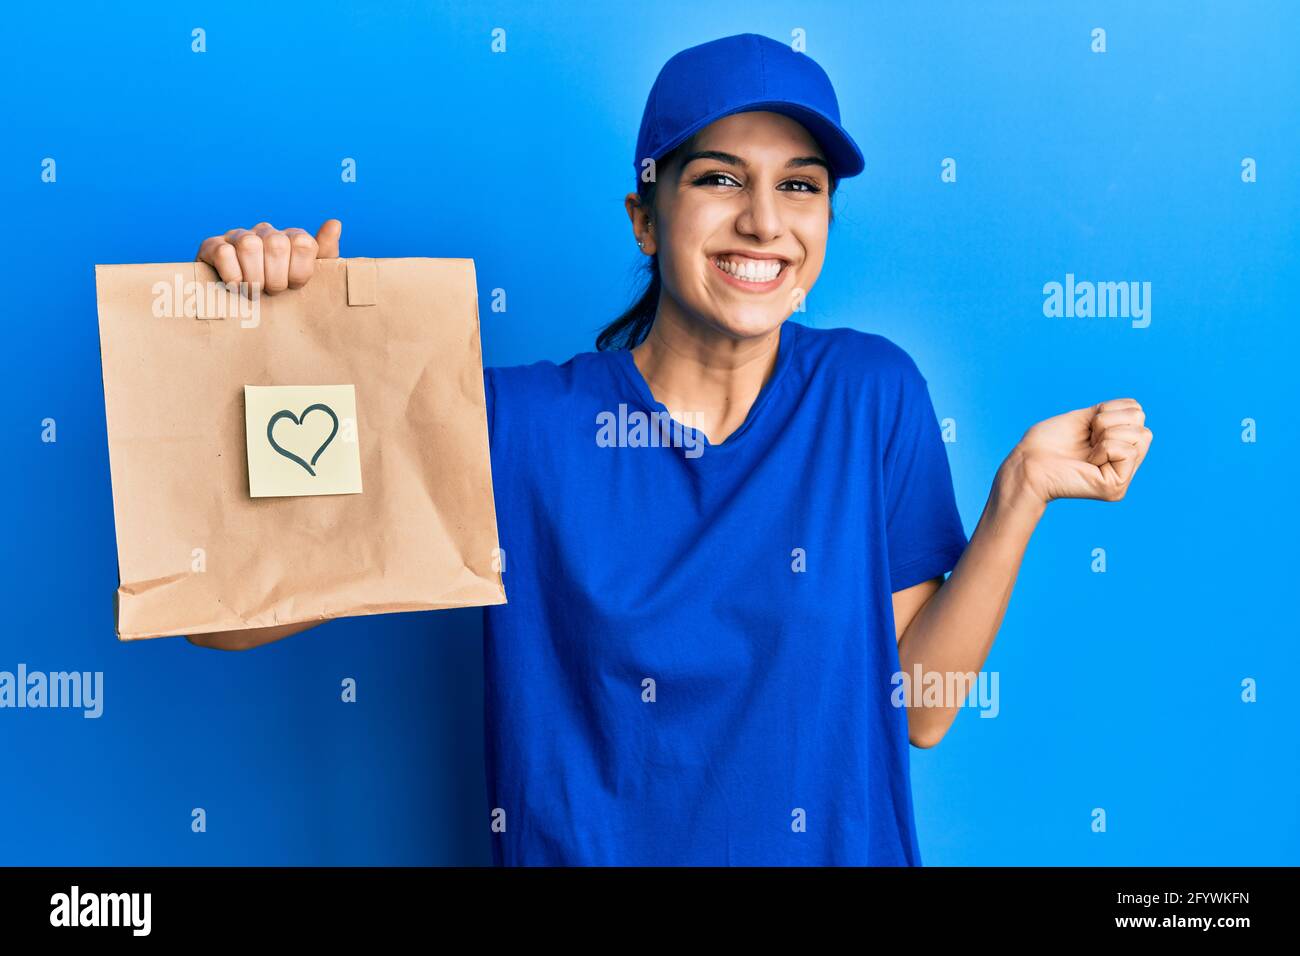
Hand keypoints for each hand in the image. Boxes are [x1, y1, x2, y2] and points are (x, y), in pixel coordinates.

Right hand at [195, 218, 341, 295]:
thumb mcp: (311, 278)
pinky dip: (232, 275)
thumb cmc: (282, 293)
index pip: (304, 243)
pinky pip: (223, 253)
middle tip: (272, 292)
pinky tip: (235, 287)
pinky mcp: (211, 246)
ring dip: (254, 278)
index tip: (294, 286)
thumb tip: (334, 223)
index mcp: (291, 237)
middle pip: (277, 245)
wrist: (242, 310)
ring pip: (249, 245)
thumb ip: (326, 252)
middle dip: (277, 279)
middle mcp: (265, 232)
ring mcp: (238, 236)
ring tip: (254, 292)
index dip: (300, 272)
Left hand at [1009, 398, 1152, 504]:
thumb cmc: (1046, 442)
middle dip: (1109, 420)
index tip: (1088, 425)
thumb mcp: (1084, 418)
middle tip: (1087, 438)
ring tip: (1087, 449)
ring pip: (1141, 435)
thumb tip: (1136, 408)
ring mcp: (1122, 477)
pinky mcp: (1116, 487)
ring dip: (1106, 433)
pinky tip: (1088, 461)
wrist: (1027, 464)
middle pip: (1143, 423)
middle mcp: (1124, 463)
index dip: (1111, 409)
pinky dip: (1103, 448)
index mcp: (1117, 446)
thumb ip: (1111, 414)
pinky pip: (1126, 451)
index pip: (1137, 412)